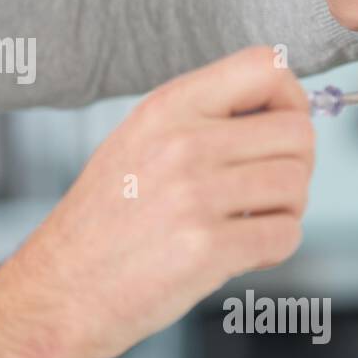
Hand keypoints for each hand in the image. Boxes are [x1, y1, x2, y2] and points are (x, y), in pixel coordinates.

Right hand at [0, 46, 313, 357]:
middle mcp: (181, 143)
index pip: (265, 67)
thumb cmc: (103, 222)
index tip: (278, 129)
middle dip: (296, 165)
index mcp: (166, 108)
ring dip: (285, 210)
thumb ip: (200, 118)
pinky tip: (236, 254)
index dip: (291, 98)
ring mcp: (194, 195)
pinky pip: (285, 236)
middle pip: (297, 131)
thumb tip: (281, 110)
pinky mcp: (206, 248)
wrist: (60, 289)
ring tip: (246, 224)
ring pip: (296, 185)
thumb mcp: (137, 142)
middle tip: (265, 192)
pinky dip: (272, 249)